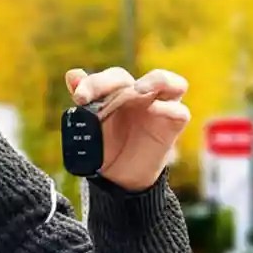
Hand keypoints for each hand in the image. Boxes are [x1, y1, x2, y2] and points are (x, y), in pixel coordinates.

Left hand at [65, 66, 189, 191]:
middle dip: (109, 83)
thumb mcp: (90, 126)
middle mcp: (138, 93)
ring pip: (170, 82)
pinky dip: (169, 109)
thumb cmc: (106, 146)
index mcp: (116, 91)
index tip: (79, 98)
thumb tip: (72, 74)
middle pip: (129, 78)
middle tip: (96, 97)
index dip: (93, 83)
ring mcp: (159, 107)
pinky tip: (155, 110)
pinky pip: (179, 112)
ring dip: (156, 81)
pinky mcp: (172, 125)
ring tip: (138, 90)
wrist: (120, 177)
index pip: (108, 78)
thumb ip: (85, 100)